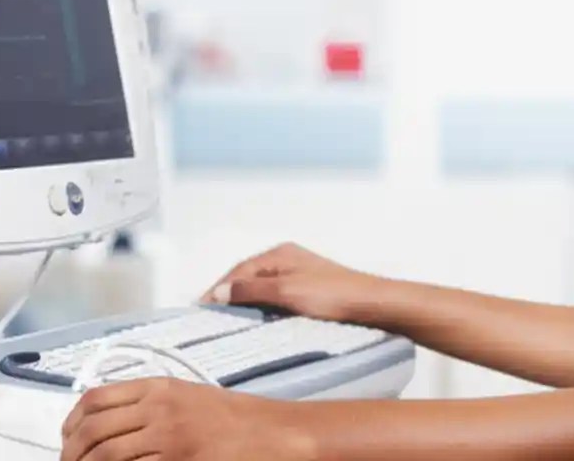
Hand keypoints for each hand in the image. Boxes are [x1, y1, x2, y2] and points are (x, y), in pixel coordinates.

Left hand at [60, 378, 314, 460]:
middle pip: (94, 430)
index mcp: (160, 388)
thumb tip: (111, 420)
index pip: (96, 399)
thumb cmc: (237, 419)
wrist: (274, 432)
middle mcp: (160, 409)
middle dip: (73, 454)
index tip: (66, 440)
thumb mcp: (189, 397)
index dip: (71, 423)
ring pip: (108, 456)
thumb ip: (151, 403)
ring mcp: (170, 438)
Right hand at [200, 243, 387, 322]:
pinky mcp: (309, 288)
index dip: (217, 288)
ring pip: (261, 286)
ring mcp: (299, 272)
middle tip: (209, 315)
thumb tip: (219, 291)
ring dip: (244, 300)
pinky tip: (258, 318)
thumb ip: (251, 289)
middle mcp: (288, 259)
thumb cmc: (333, 296)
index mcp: (280, 253)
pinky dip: (261, 305)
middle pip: (248, 276)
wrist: (373, 304)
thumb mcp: (286, 292)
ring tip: (227, 319)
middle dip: (228, 293)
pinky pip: (275, 294)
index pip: (238, 270)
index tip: (200, 307)